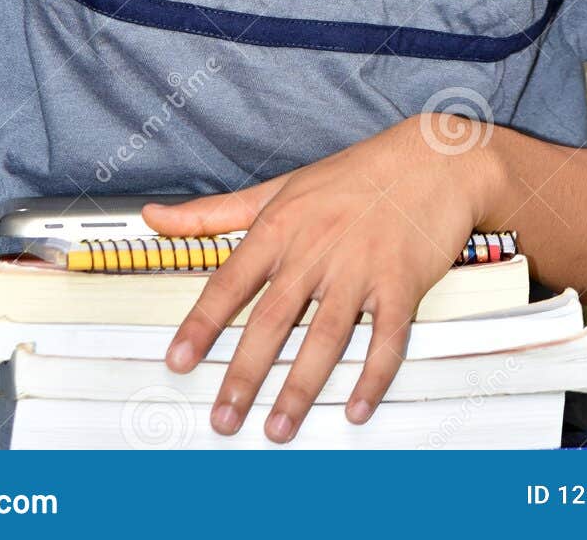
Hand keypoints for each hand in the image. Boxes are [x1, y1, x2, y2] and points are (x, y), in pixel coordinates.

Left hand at [141, 115, 489, 442]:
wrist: (432, 159)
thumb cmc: (353, 175)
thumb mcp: (279, 187)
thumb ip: (215, 212)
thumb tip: (155, 216)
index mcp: (282, 225)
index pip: (231, 280)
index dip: (202, 323)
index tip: (179, 360)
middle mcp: (317, 249)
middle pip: (273, 320)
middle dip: (244, 374)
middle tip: (224, 417)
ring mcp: (361, 268)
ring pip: (324, 338)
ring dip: (299, 388)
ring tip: (278, 427)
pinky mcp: (402, 283)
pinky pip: (386, 339)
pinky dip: (372, 376)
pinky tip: (356, 406)